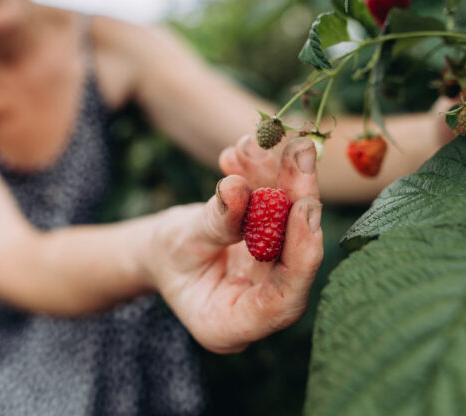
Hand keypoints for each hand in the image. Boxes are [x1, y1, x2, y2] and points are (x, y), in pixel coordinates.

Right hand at [146, 138, 322, 353]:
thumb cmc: (165, 257)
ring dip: (283, 178)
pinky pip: (279, 209)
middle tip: (300, 154)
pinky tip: (244, 151)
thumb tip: (236, 188)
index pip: (282, 300)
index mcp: (232, 324)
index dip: (300, 254)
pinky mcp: (277, 246)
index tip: (304, 207)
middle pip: (294, 255)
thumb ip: (214, 221)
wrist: (160, 252)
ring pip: (292, 226)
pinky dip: (264, 176)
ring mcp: (273, 275)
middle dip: (297, 199)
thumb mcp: (180, 241)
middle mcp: (261, 303)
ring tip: (270, 140)